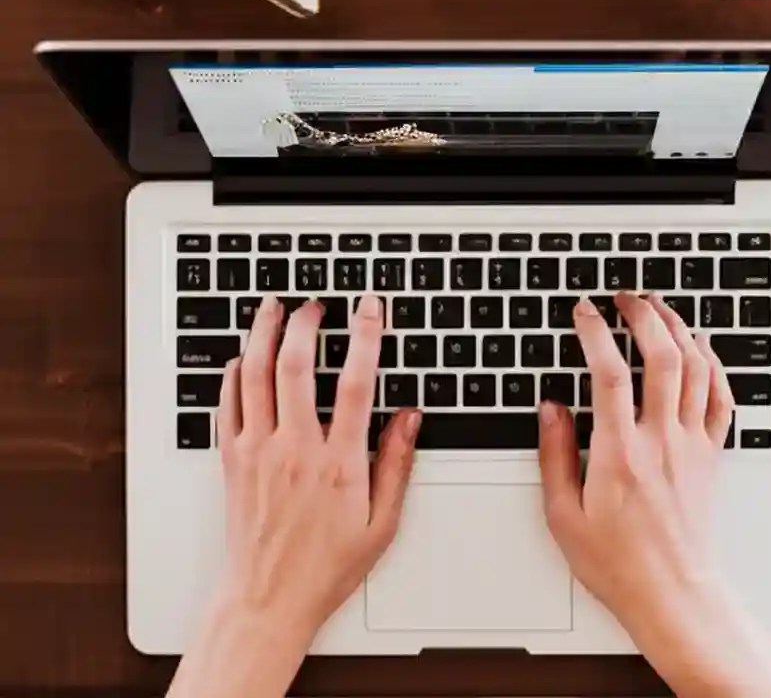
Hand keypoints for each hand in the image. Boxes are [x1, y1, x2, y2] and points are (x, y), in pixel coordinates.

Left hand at [169, 294, 418, 697]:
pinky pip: (227, 403)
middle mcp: (294, 451)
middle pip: (295, 367)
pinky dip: (233, 373)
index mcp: (339, 464)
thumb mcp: (381, 523)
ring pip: (254, 376)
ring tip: (272, 309)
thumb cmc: (325, 567)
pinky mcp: (231, 461)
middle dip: (306, 324)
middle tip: (315, 305)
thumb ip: (396, 464)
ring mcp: (257, 453)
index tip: (369, 308)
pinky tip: (241, 357)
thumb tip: (409, 418)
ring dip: (263, 334)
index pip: (356, 384)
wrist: (267, 598)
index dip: (365, 337)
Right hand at [537, 292, 734, 630]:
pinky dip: (714, 365)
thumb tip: (551, 409)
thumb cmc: (618, 562)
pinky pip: (722, 398)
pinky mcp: (712, 456)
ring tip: (661, 310)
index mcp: (620, 453)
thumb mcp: (563, 515)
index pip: (609, 372)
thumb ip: (555, 455)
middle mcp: (661, 441)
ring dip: (679, 330)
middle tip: (626, 298)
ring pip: (696, 369)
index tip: (584, 311)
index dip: (595, 332)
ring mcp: (692, 445)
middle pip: (662, 356)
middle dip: (644, 315)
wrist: (671, 592)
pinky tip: (702, 349)